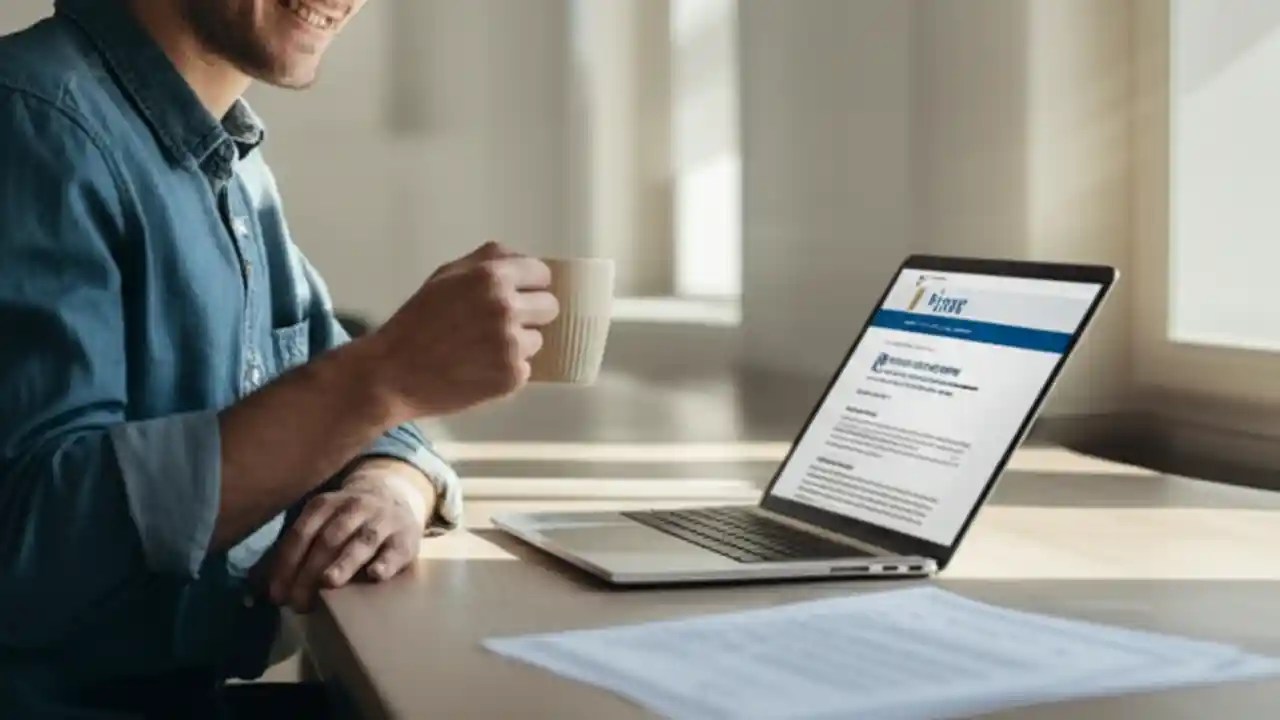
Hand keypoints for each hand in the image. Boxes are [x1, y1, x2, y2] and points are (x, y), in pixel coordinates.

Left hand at [263, 460, 433, 612]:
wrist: (395, 494)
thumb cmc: (347, 521)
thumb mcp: (320, 522)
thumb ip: (294, 550)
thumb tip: (255, 589)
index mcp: (324, 504)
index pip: (301, 534)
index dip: (286, 564)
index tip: (277, 595)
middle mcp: (353, 507)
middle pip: (328, 540)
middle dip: (310, 572)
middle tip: (298, 603)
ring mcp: (382, 520)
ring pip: (362, 540)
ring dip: (344, 561)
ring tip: (329, 582)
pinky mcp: (406, 536)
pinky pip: (395, 549)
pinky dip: (386, 562)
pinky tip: (376, 575)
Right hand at [367, 242, 558, 418]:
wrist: (393, 374)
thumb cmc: (416, 321)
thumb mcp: (447, 276)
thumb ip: (488, 260)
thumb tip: (523, 259)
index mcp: (491, 277)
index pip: (542, 275)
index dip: (531, 285)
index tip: (522, 294)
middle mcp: (507, 308)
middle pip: (549, 307)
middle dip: (530, 313)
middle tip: (500, 323)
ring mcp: (512, 345)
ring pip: (538, 339)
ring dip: (518, 343)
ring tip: (482, 348)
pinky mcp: (512, 377)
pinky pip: (525, 367)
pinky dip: (507, 369)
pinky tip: (479, 369)